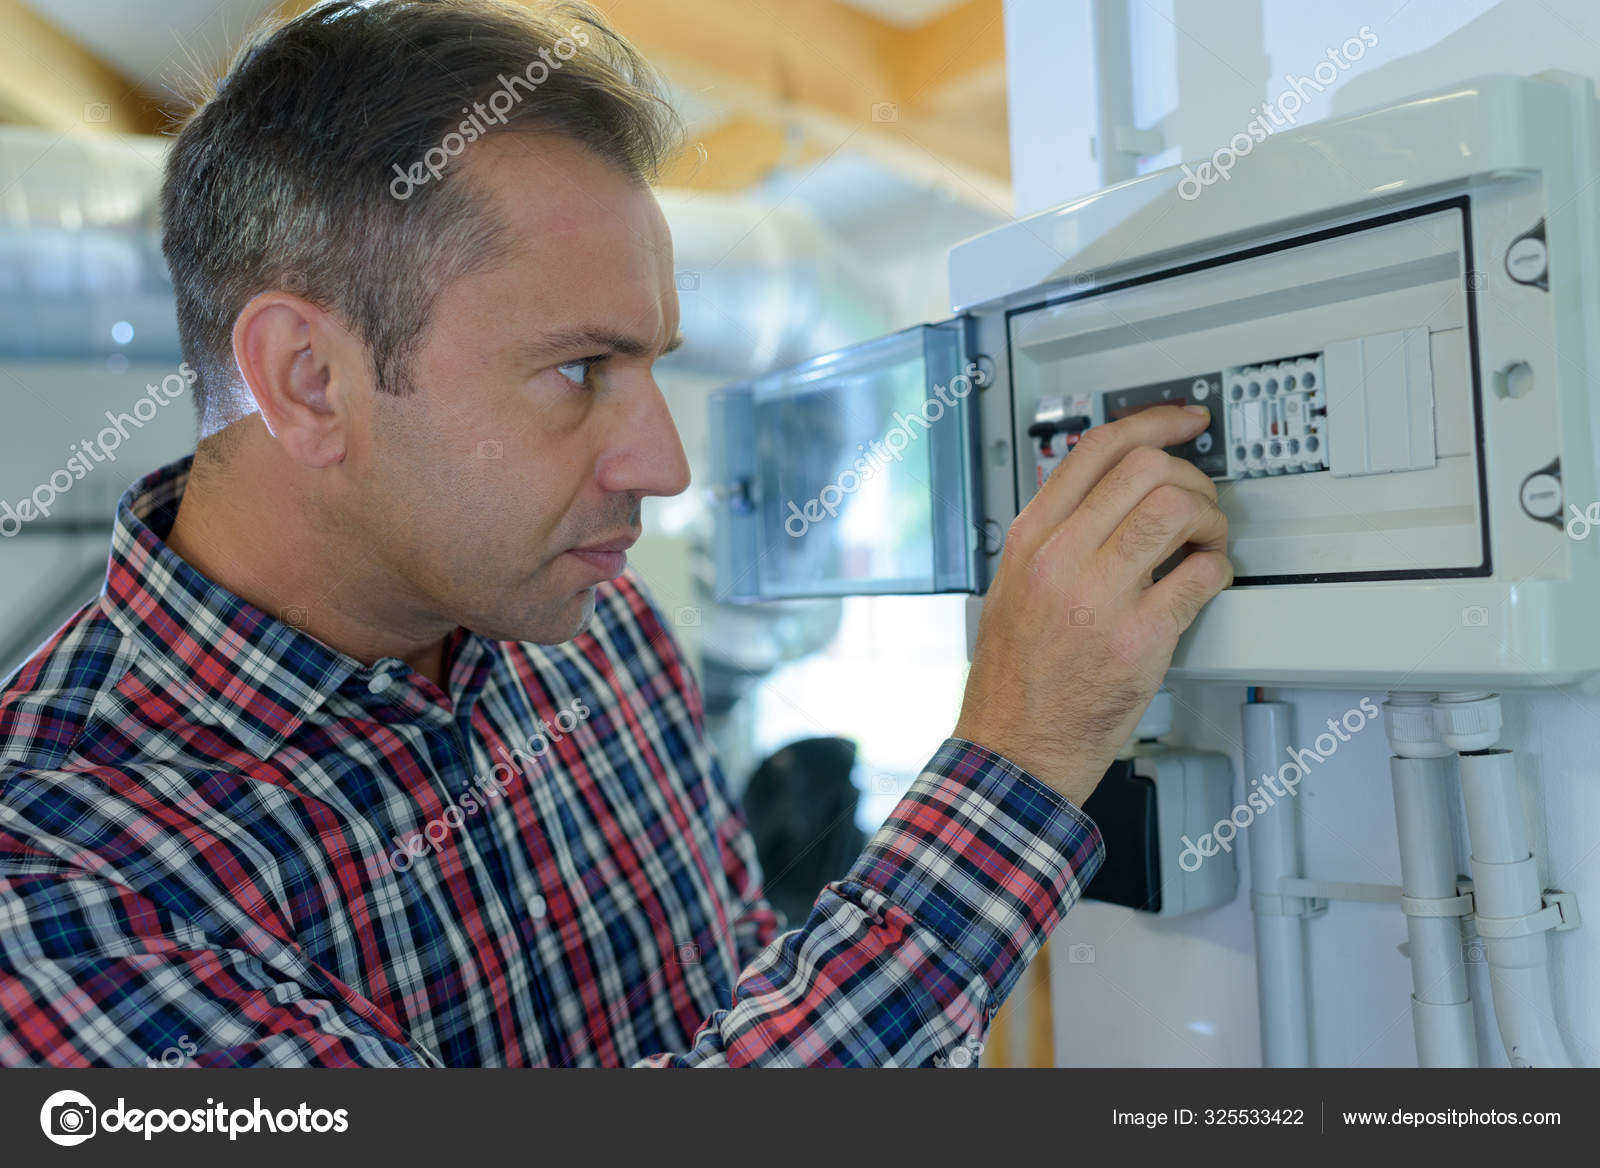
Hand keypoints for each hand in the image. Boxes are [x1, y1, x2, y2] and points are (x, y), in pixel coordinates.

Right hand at [954, 404, 1231, 805]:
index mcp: (1030, 539)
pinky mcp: (1140, 638)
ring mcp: (1100, 598)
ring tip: (1206, 540)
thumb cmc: (1014, 677)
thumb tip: (1108, 491)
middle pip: (1146, 469)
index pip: (1097, 449)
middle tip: (1198, 501)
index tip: (1183, 420)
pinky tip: (1206, 580)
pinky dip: (1218, 569)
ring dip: (1210, 517)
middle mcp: (1062, 559)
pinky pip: (1201, 576)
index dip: (1153, 421)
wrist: (1014, 747)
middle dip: (1190, 476)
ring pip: (1177, 509)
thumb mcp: (1012, 586)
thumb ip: (1055, 536)